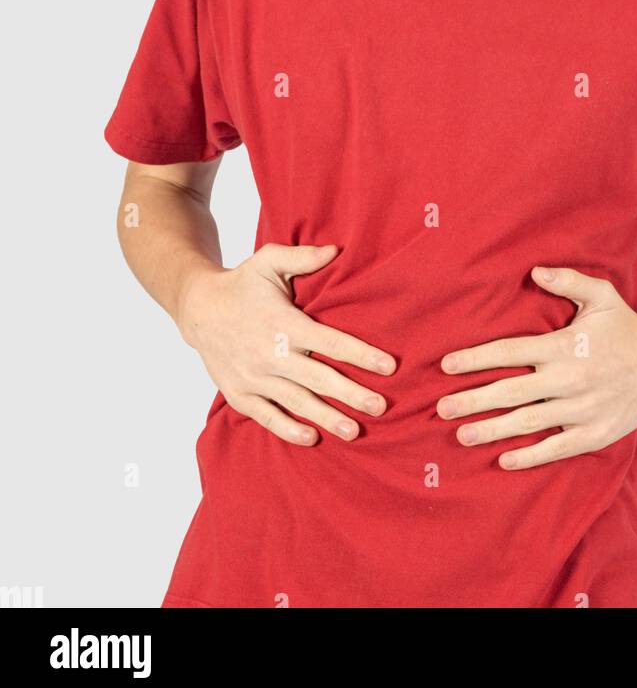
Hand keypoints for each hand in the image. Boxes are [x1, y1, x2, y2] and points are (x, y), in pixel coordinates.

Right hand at [178, 242, 395, 445]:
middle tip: (381, 407)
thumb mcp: (268, 261)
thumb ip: (302, 257)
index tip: (389, 366)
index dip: (361, 355)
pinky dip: (287, 429)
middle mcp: (270, 354)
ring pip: (297, 402)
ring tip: (354, 431)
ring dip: (327, 418)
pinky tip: (311, 437)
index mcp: (284, 323)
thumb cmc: (241, 283)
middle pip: (319, 378)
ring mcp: (254, 377)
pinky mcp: (238, 393)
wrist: (197, 308)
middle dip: (352, 394)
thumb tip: (335, 250)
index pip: (330, 342)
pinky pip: (266, 416)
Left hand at [436, 265, 636, 469]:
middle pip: (510, 392)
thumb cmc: (626, 325)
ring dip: (491, 430)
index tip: (446, 366)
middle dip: (472, 400)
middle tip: (440, 408)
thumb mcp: (600, 295)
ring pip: (527, 422)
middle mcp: (568, 379)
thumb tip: (534, 270)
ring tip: (461, 435)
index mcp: (563, 346)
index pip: (509, 352)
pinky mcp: (594, 432)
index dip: (475, 359)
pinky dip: (529, 456)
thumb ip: (566, 281)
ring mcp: (581, 409)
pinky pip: (556, 447)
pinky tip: (504, 459)